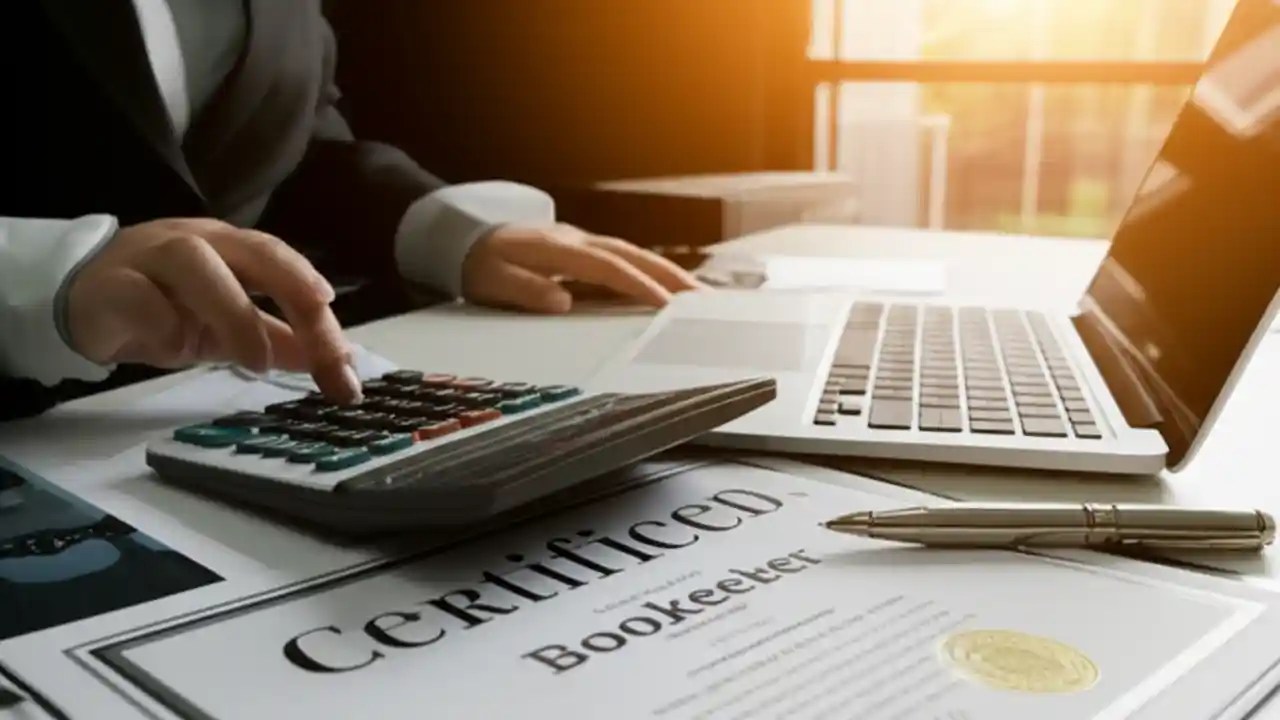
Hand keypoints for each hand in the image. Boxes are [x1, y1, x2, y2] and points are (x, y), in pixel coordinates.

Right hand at [67, 218, 361, 402]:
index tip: (345, 360)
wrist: (79, 301)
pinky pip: (138, 294)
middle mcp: (197, 242)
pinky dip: (164, 323)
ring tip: (256, 360)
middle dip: (294, 288)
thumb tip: (336, 363)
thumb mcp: (227, 328)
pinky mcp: (109, 284)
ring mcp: (150, 257)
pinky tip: (177, 349)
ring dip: (233, 310)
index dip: (318, 310)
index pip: (285, 268)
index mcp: (232, 248)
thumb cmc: (162, 306)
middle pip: (254, 250)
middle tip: (321, 340)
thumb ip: (278, 340)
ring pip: (196, 262)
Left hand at [460, 224, 701, 312]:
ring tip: (699, 297)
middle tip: (704, 299)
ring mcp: (584, 244)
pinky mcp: (585, 251)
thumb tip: (564, 302)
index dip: (638, 285)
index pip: (607, 268)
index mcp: (558, 250)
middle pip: (633, 256)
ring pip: (634, 256)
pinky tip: (670, 290)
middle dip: (671, 277)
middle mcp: (578, 242)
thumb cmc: (479, 264)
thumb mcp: (490, 281)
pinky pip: (625, 261)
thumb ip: (525, 290)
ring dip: (668, 274)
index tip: (666, 305)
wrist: (465, 238)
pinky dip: (651, 273)